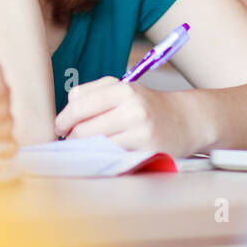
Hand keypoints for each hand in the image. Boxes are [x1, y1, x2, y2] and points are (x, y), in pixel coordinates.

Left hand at [54, 76, 198, 156]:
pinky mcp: (147, 151)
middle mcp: (133, 108)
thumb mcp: (124, 89)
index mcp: (123, 89)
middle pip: (84, 128)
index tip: (60, 127)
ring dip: (84, 149)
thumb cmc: (148, 105)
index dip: (63, 119)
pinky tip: (104, 154)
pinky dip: (103, 157)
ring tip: (86, 147)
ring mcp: (141, 131)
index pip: (79, 104)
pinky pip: (113, 157)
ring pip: (96, 145)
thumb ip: (93, 92)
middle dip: (71, 137)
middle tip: (70, 140)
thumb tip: (68, 106)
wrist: (186, 120)